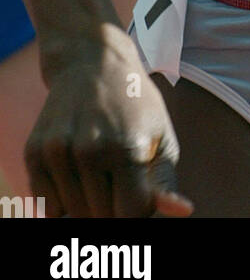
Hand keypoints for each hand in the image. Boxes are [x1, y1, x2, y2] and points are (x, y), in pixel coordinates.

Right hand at [25, 27, 192, 218]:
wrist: (92, 62)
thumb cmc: (135, 105)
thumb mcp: (161, 136)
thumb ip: (166, 183)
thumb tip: (184, 213)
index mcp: (128, 148)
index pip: (131, 215)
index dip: (137, 208)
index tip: (139, 187)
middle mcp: (90, 150)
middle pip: (100, 217)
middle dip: (113, 205)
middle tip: (118, 173)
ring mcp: (58, 151)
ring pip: (73, 213)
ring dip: (87, 201)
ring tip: (98, 168)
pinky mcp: (35, 151)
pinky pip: (48, 205)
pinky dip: (62, 198)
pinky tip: (75, 171)